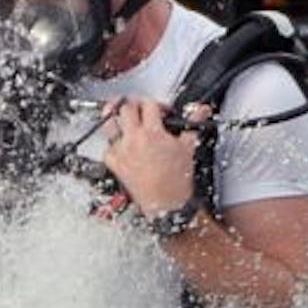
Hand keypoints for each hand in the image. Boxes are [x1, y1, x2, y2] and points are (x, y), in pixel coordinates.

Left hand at [102, 96, 200, 218]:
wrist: (166, 203)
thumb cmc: (176, 179)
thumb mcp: (188, 147)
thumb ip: (193, 123)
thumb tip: (200, 110)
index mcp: (152, 133)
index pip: (148, 104)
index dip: (157, 104)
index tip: (161, 110)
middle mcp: (134, 139)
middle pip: (126, 108)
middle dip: (135, 104)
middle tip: (141, 108)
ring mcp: (121, 151)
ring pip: (108, 122)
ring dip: (114, 114)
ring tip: (119, 112)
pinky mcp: (114, 163)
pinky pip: (107, 146)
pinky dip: (113, 142)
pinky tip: (122, 142)